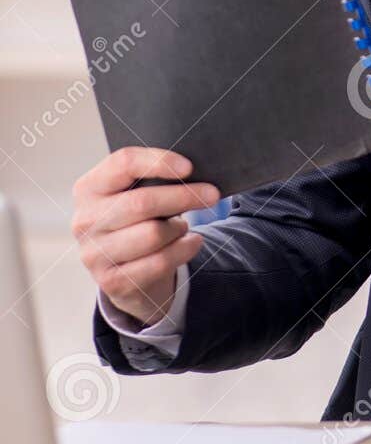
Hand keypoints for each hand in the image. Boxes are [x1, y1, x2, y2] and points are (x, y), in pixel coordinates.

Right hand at [71, 148, 218, 327]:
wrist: (123, 271)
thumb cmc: (135, 221)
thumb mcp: (132, 195)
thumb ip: (152, 180)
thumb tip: (191, 173)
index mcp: (88, 189)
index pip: (123, 163)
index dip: (159, 161)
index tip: (189, 167)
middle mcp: (84, 221)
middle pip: (141, 202)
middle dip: (183, 196)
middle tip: (212, 195)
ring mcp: (94, 254)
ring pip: (153, 234)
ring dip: (179, 228)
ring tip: (184, 226)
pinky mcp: (112, 282)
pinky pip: (159, 262)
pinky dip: (184, 250)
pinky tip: (192, 242)